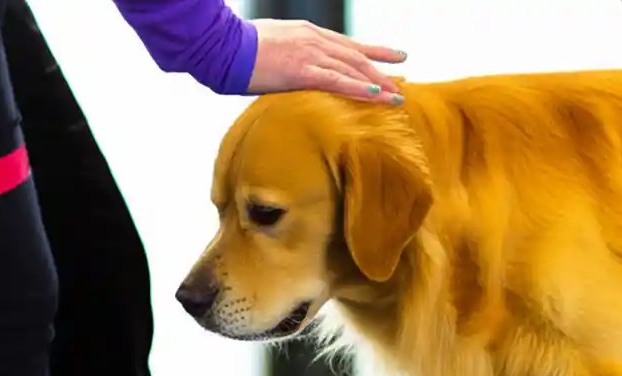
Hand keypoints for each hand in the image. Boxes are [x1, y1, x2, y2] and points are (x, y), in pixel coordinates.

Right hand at [246, 19, 407, 103]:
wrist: (220, 46)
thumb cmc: (240, 49)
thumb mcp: (274, 45)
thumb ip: (293, 55)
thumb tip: (299, 70)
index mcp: (308, 33)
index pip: (348, 44)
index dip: (375, 52)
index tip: (396, 59)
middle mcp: (313, 40)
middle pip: (356, 56)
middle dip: (382, 71)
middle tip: (401, 85)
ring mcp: (309, 54)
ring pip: (352, 69)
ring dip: (378, 83)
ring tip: (396, 97)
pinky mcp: (301, 70)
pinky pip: (336, 80)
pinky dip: (358, 87)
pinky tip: (376, 94)